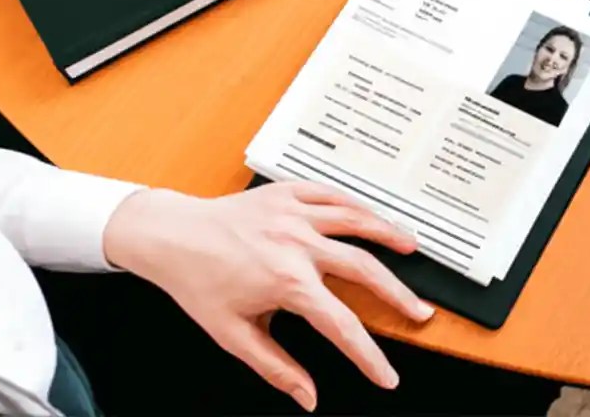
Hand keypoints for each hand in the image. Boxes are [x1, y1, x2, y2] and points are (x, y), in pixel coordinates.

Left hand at [102, 182, 433, 411]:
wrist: (170, 235)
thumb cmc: (196, 282)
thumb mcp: (233, 334)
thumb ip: (276, 367)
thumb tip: (306, 397)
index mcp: (287, 282)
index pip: (343, 326)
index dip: (369, 356)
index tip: (386, 375)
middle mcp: (298, 244)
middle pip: (366, 269)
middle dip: (400, 295)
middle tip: (420, 311)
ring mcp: (296, 214)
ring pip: (358, 221)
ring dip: (390, 235)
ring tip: (412, 248)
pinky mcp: (289, 192)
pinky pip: (334, 194)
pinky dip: (358, 205)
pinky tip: (370, 214)